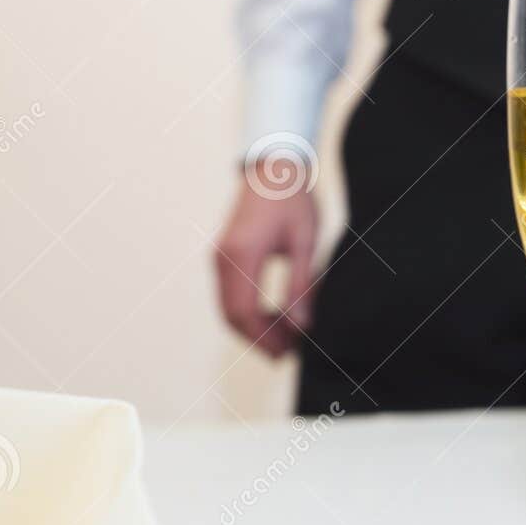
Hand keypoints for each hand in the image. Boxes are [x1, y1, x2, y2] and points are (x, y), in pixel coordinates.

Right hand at [214, 163, 319, 357]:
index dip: (263, 339)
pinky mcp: (224, 256)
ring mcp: (220, 257)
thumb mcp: (305, 243)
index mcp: (242, 254)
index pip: (243, 312)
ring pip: (227, 308)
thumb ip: (302, 285)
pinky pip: (229, 295)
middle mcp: (223, 258)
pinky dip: (246, 313)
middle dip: (257, 340)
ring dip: (251, 329)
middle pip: (231, 315)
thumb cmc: (293, 201)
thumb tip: (302, 325)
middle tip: (286, 355)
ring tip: (283, 342)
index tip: (286, 354)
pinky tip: (272, 319)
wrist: (272, 168)